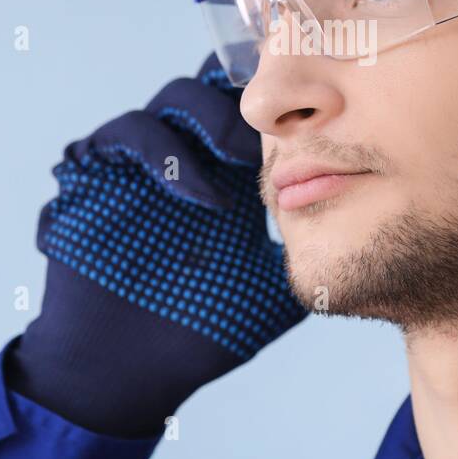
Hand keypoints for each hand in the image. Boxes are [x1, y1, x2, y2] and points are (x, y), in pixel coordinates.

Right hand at [7, 53, 306, 437]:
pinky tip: (202, 195)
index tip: (317, 117)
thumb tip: (363, 218)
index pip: (251, 107)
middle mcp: (183, 155)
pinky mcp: (94, 176)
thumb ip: (310, 245)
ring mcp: (137, 162)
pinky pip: (123, 135)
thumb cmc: (202, 332)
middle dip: (247, 97)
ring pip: (172, 99)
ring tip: (243, 157)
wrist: (132, 373)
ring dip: (210, 119)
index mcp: (225, 171)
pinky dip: (165, 155)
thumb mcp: (273, 284)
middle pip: (214, 85)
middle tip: (279, 128)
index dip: (280, 101)